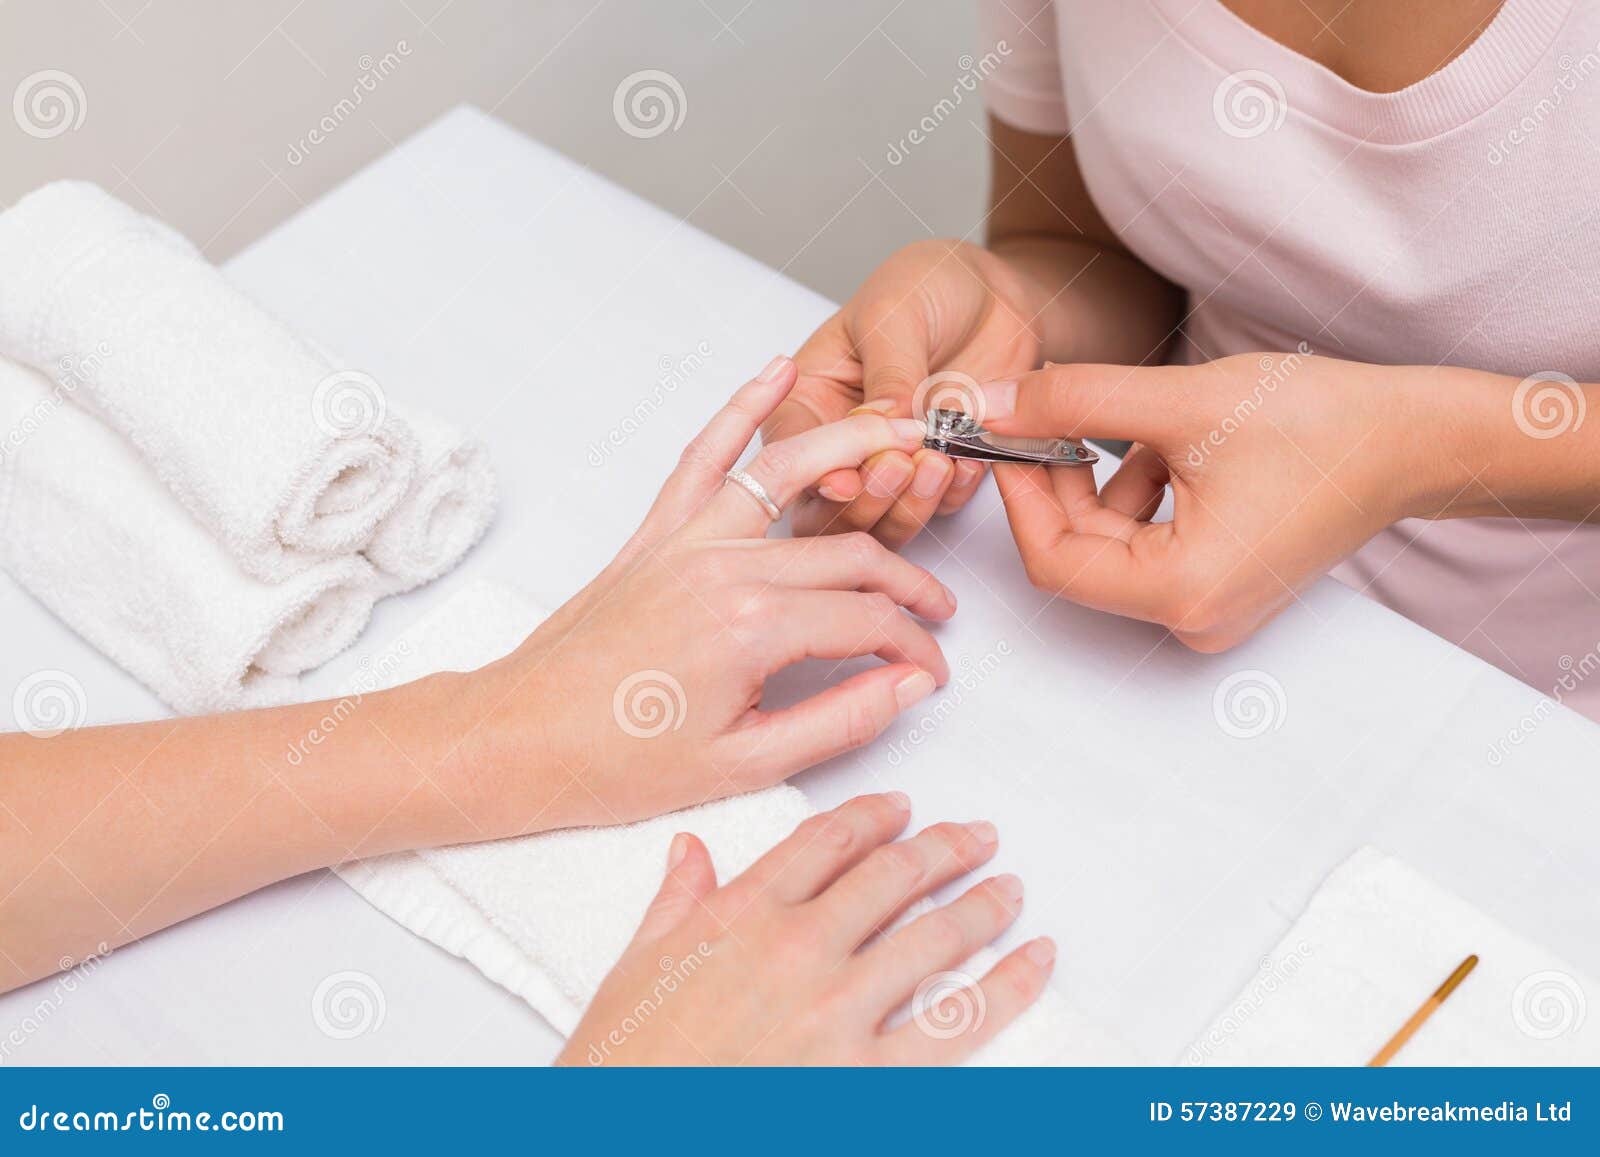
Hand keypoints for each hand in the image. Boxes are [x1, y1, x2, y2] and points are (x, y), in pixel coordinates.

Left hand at [463, 357, 957, 830]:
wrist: (521, 738)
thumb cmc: (616, 760)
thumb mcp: (743, 764)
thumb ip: (840, 720)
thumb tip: (908, 686)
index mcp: (750, 628)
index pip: (869, 621)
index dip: (915, 647)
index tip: (930, 673)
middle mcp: (723, 568)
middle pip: (847, 556)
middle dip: (908, 583)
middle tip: (938, 612)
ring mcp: (686, 541)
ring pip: (789, 474)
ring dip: (853, 445)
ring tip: (906, 431)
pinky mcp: (656, 534)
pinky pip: (705, 456)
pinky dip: (741, 408)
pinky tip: (776, 372)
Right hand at [558, 793, 1055, 1065]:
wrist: (628, 1135)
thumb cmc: (623, 1066)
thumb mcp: (634, 968)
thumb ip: (676, 902)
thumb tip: (690, 850)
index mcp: (740, 914)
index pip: (825, 841)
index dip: (873, 815)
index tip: (899, 808)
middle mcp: (798, 949)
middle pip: (893, 876)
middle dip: (945, 848)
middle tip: (976, 837)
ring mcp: (839, 1012)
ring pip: (934, 937)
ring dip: (982, 904)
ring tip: (1010, 888)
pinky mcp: (869, 1077)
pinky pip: (957, 1022)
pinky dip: (1008, 986)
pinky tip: (1035, 961)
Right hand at [762, 239, 1044, 546]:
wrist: (996, 293)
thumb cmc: (928, 285)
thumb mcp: (894, 312)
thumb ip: (887, 372)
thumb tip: (879, 425)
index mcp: (810, 398)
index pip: (791, 449)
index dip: (812, 473)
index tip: (845, 479)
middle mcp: (842, 443)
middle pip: (830, 505)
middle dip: (865, 497)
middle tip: (900, 464)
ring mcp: (889, 465)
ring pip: (882, 520)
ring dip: (908, 505)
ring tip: (939, 462)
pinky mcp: (938, 477)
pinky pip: (939, 511)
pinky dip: (952, 497)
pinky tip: (968, 463)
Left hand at [981, 351, 1451, 650]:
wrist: (1413, 438)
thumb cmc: (1321, 423)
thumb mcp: (1182, 400)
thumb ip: (1077, 400)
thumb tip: (996, 403)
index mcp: (1182, 591)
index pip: (1053, 560)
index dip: (1019, 493)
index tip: (1005, 433)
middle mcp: (1193, 617)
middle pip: (1079, 553)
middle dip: (1057, 480)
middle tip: (1045, 411)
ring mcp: (1208, 607)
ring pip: (1110, 542)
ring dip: (1101, 478)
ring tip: (1136, 418)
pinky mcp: (1219, 583)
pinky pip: (1146, 541)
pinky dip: (1137, 490)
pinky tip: (1165, 442)